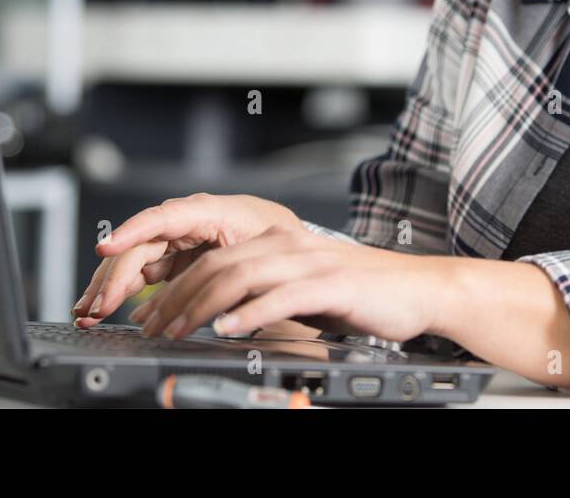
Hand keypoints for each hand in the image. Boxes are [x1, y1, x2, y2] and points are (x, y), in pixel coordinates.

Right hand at [72, 193, 301, 324]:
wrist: (287, 243)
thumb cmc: (276, 238)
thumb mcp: (260, 249)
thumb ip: (230, 267)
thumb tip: (204, 293)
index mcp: (207, 211)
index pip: (162, 218)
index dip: (131, 232)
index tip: (105, 247)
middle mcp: (185, 222)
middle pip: (139, 245)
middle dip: (112, 277)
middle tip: (95, 308)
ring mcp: (177, 240)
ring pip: (134, 261)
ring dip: (109, 287)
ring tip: (89, 313)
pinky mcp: (174, 259)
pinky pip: (143, 274)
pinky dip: (122, 292)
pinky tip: (105, 309)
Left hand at [128, 224, 444, 343]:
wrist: (418, 290)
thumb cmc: (361, 293)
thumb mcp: (303, 287)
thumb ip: (264, 292)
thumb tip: (220, 312)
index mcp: (279, 240)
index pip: (213, 258)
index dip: (176, 286)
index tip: (151, 313)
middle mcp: (290, 244)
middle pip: (218, 265)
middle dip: (177, 298)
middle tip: (153, 326)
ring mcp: (311, 262)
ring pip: (241, 276)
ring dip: (202, 306)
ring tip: (179, 329)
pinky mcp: (332, 284)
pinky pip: (281, 296)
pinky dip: (249, 313)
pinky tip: (228, 329)